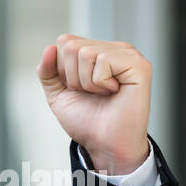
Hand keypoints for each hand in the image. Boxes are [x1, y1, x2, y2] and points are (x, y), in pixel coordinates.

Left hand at [37, 35, 150, 174]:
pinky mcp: (138, 64)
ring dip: (86, 82)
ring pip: (85, 52)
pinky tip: (114, 92)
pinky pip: (103, 61)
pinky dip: (100, 83)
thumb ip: (47, 72)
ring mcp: (127, 55)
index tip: (77, 89)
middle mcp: (113, 49)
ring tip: (102, 94)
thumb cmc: (86, 121)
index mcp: (97, 52)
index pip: (65, 41)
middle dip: (72, 77)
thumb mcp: (57, 94)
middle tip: (91, 93)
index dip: (61, 70)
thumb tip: (49, 48)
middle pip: (72, 45)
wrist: (103, 143)